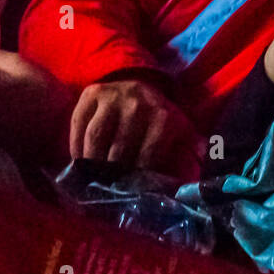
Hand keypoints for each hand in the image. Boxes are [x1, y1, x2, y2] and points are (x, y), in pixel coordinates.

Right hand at [69, 79, 202, 179]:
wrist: (137, 81)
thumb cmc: (159, 115)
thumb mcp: (181, 129)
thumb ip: (192, 151)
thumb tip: (197, 177)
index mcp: (163, 117)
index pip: (148, 155)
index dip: (138, 176)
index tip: (132, 191)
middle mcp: (138, 105)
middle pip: (120, 148)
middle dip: (113, 173)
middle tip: (107, 190)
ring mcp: (112, 98)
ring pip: (96, 137)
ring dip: (91, 162)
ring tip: (90, 179)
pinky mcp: (91, 94)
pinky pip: (79, 124)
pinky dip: (76, 145)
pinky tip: (78, 161)